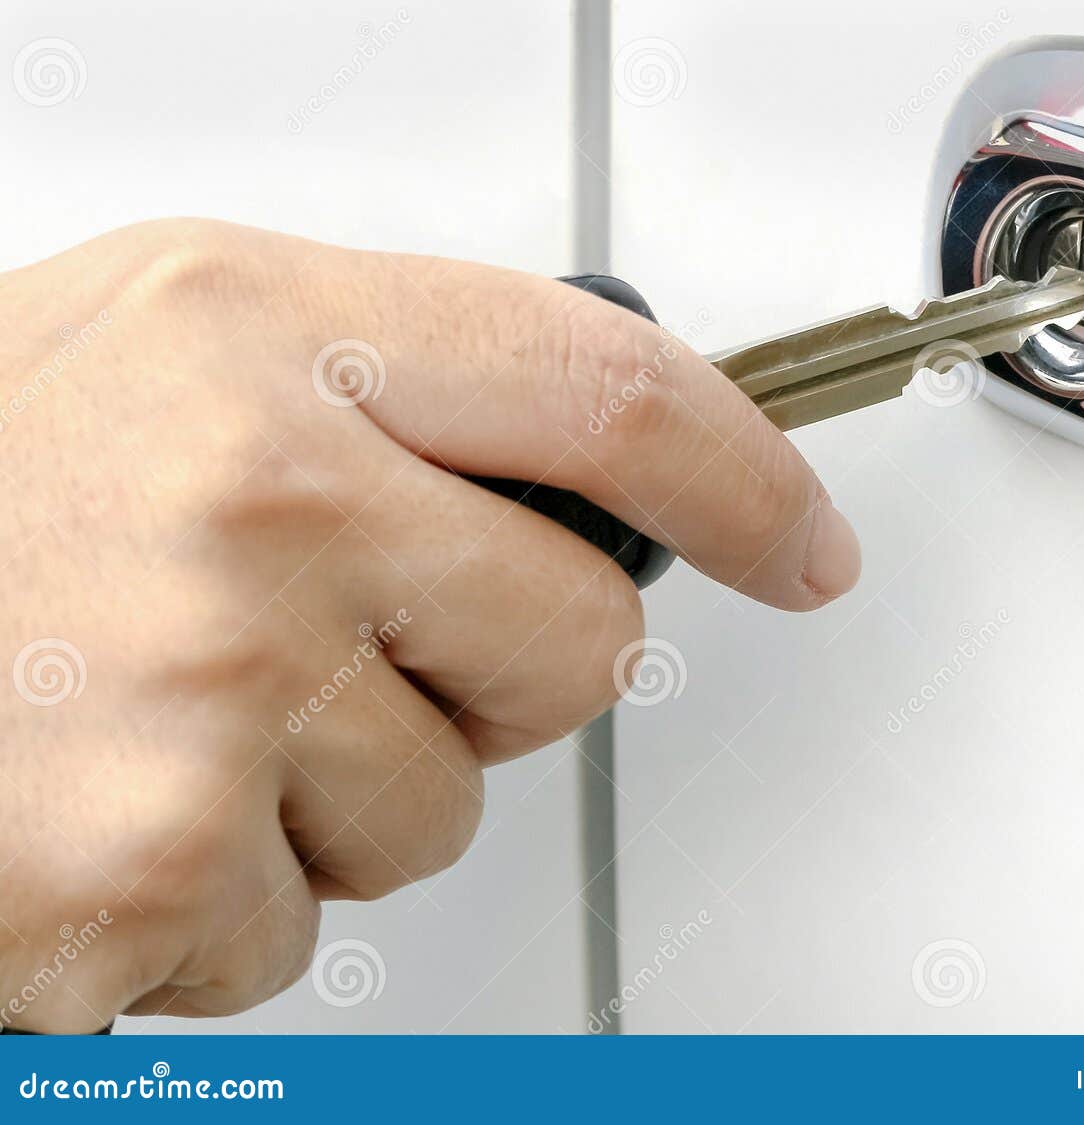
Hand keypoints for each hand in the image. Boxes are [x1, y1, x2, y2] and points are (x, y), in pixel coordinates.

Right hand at [0, 220, 859, 1029]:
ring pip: (446, 806)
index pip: (610, 397)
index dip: (743, 479)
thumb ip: (381, 390)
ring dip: (337, 796)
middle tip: (324, 648)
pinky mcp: (151, 866)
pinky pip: (311, 930)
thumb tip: (586, 472)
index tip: (799, 546)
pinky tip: (108, 810)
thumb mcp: (157, 349)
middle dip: (492, 676)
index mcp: (266, 330)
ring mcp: (212, 683)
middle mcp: (254, 489)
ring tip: (165, 721)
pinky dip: (227, 900)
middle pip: (575, 642)